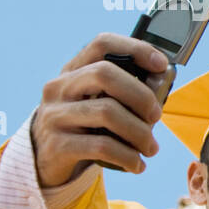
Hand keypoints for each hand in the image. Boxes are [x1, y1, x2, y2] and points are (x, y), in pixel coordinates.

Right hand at [30, 33, 170, 186]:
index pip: (102, 44)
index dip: (136, 49)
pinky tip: (137, 164)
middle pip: (105, 74)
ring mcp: (55, 115)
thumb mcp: (97, 103)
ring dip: (140, 132)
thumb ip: (123, 92)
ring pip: (107, 112)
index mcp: (73, 71)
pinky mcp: (56, 145)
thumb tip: (162, 85)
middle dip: (141, 94)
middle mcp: (60, 88)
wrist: (46, 161)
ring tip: (151, 147)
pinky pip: (101, 146)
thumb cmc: (84, 127)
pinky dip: (127, 157)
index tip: (162, 65)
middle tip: (156, 116)